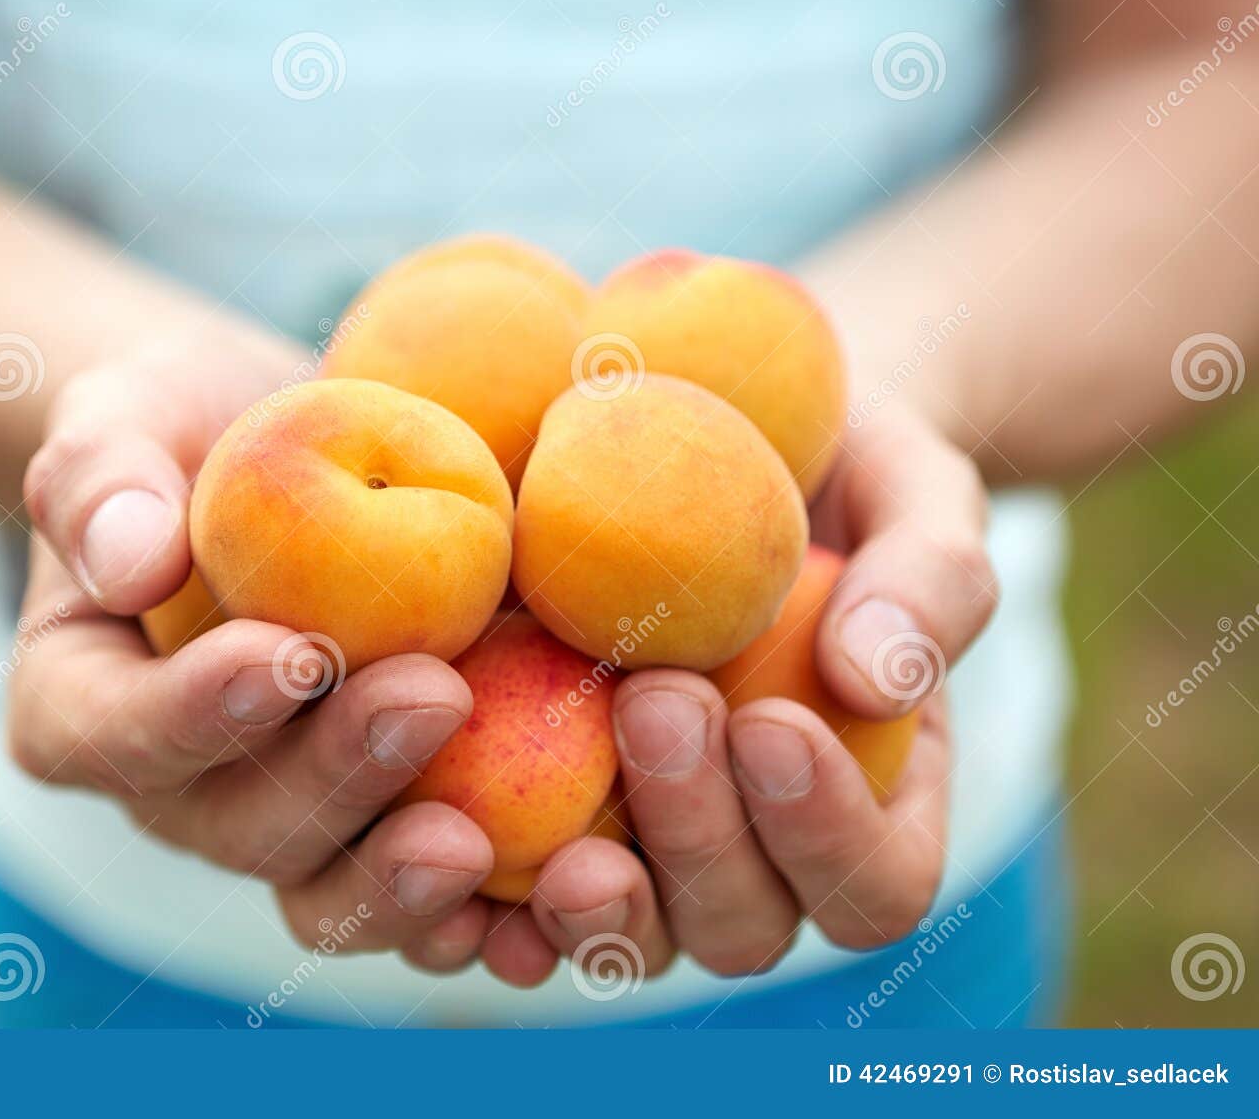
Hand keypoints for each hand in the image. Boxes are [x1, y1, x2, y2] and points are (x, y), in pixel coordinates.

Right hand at [7, 349, 501, 966]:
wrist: (276, 461)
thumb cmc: (182, 425)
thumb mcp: (124, 412)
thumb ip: (100, 477)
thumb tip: (130, 563)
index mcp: (81, 708)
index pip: (119, 732)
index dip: (198, 712)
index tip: (287, 653)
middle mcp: (177, 791)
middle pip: (242, 825)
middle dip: (336, 776)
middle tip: (431, 696)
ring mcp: (279, 822)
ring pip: (325, 887)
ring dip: (399, 874)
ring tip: (477, 839)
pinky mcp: (375, 821)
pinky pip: (414, 886)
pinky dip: (474, 904)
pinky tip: (540, 892)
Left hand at [471, 406, 998, 987]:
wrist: (707, 428)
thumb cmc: (832, 470)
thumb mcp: (910, 492)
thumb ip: (931, 580)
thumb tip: (879, 678)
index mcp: (866, 808)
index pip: (872, 886)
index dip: (828, 838)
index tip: (771, 722)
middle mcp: (751, 858)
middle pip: (737, 927)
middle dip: (696, 836)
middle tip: (656, 701)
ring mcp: (639, 856)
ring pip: (622, 940)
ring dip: (589, 900)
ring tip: (549, 815)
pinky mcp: (530, 828)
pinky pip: (499, 906)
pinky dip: (468, 900)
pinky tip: (438, 839)